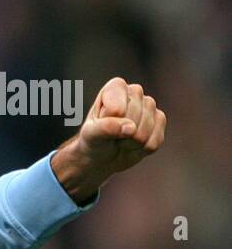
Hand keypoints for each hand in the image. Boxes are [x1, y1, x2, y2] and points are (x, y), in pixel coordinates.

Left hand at [52, 77, 166, 204]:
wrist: (99, 159)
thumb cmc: (90, 143)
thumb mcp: (91, 135)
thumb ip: (106, 127)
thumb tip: (128, 128)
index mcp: (115, 88)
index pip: (123, 97)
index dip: (114, 115)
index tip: (102, 125)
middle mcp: (134, 93)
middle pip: (140, 110)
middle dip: (125, 130)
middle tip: (112, 138)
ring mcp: (148, 108)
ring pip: (150, 123)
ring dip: (135, 140)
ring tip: (121, 142)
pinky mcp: (159, 123)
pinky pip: (159, 136)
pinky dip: (146, 146)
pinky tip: (134, 146)